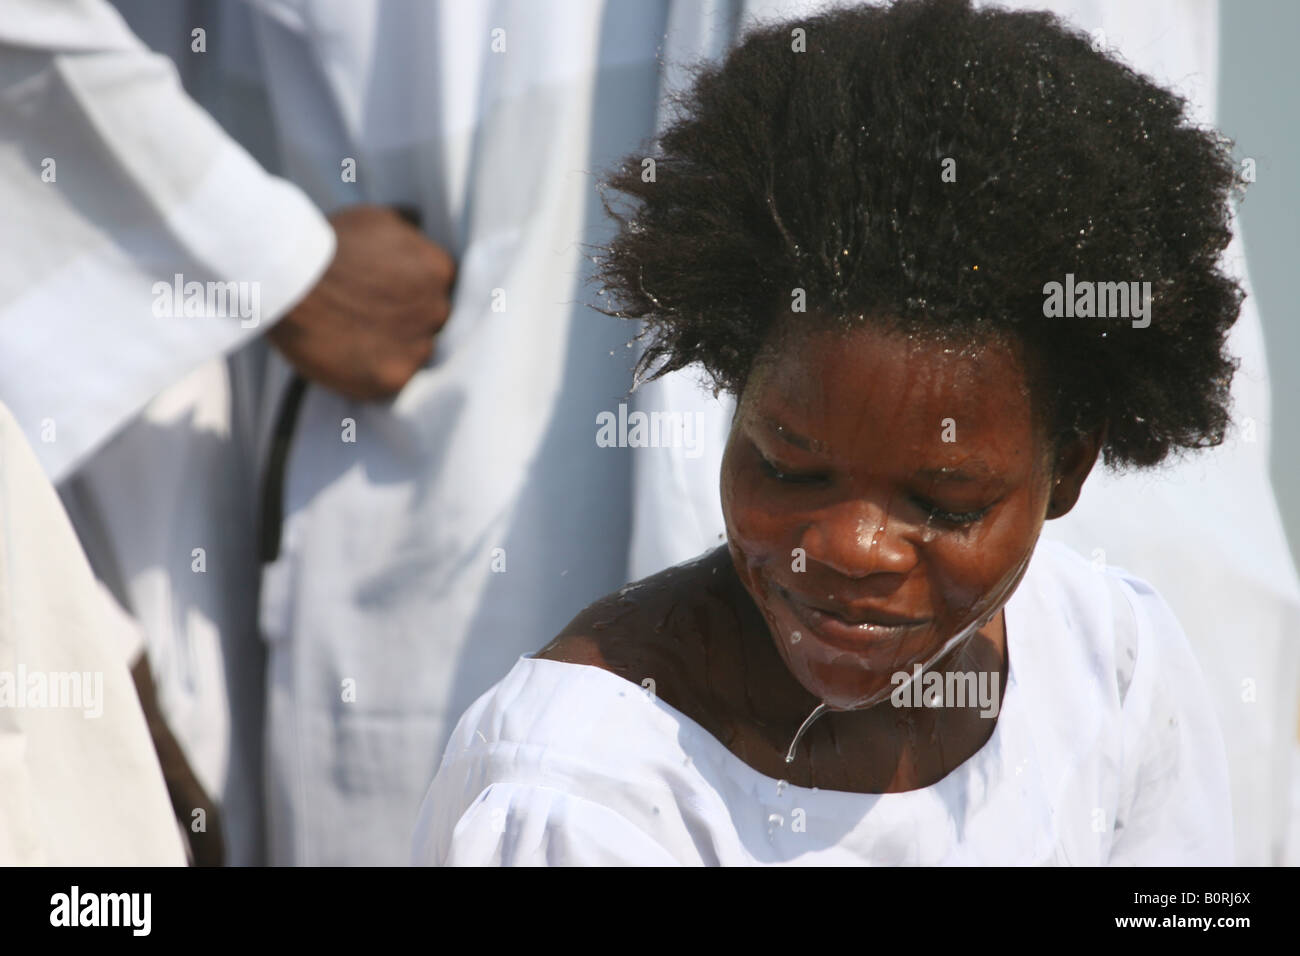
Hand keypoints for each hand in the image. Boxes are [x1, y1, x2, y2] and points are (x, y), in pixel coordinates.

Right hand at [268, 204, 455, 399]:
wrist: (288, 280)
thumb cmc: (327, 245)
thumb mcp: (376, 219)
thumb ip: (407, 229)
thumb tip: (419, 224)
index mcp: (439, 270)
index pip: (441, 287)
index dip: (415, 291)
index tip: (391, 294)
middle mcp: (437, 309)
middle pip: (434, 321)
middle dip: (410, 318)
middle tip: (373, 316)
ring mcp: (417, 346)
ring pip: (419, 353)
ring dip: (397, 348)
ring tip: (361, 337)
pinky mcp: (394, 377)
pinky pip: (396, 380)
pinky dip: (378, 372)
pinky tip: (355, 357)